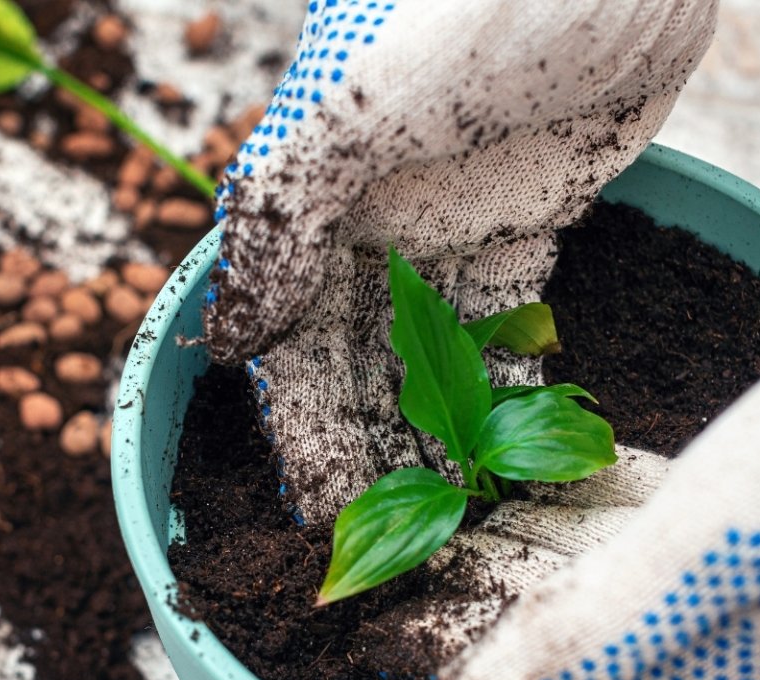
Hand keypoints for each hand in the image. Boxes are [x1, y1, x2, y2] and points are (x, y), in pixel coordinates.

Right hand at [205, 0, 716, 522]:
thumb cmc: (478, 4)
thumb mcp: (360, 107)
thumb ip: (283, 219)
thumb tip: (224, 341)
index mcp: (319, 193)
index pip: (299, 339)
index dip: (307, 429)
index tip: (324, 519)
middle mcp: (378, 214)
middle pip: (366, 360)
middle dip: (377, 449)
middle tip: (401, 547)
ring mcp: (458, 215)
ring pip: (438, 350)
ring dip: (444, 427)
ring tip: (459, 520)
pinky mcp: (536, 212)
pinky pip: (513, 317)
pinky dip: (514, 377)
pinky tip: (518, 446)